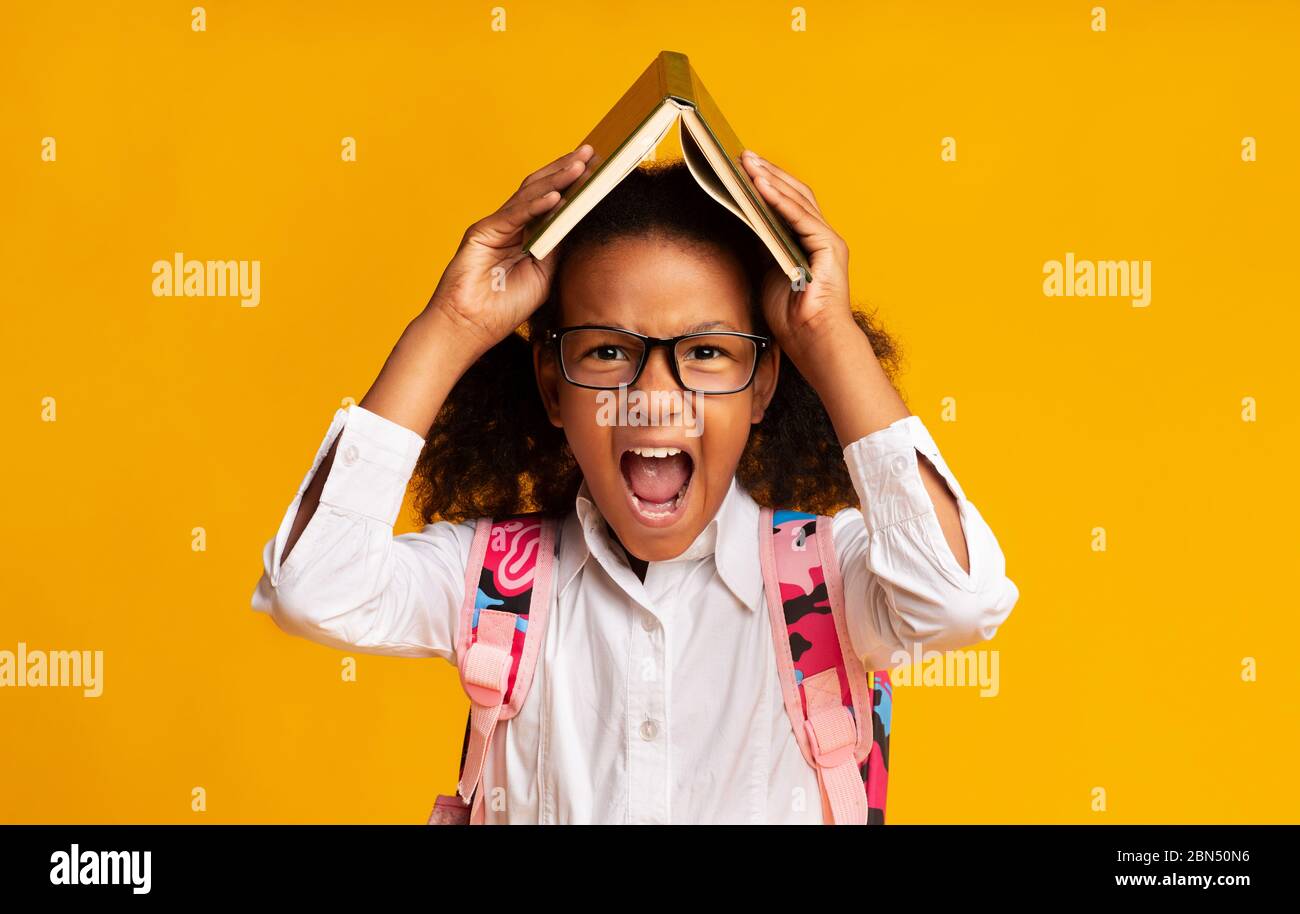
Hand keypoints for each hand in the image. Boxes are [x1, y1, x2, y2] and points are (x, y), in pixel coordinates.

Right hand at [426, 143, 594, 352]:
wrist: (469, 327)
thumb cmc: (503, 308)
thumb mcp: (544, 276)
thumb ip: (556, 248)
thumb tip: (577, 221)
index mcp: (526, 235)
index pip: (553, 202)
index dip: (574, 184)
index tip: (599, 169)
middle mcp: (511, 225)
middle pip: (542, 189)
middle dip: (567, 170)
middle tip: (592, 153)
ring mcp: (496, 226)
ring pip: (530, 195)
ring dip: (557, 179)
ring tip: (581, 165)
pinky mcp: (482, 232)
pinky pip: (515, 214)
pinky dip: (536, 205)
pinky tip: (556, 197)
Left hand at [740, 150, 854, 366]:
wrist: (813, 341)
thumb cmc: (792, 316)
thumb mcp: (766, 272)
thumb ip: (761, 246)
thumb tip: (742, 220)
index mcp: (806, 241)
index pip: (787, 202)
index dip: (766, 183)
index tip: (741, 168)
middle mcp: (820, 236)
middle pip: (794, 194)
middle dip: (767, 173)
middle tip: (742, 156)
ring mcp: (827, 241)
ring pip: (798, 200)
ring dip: (771, 180)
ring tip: (748, 165)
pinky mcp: (830, 248)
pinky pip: (802, 218)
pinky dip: (782, 202)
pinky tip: (763, 188)